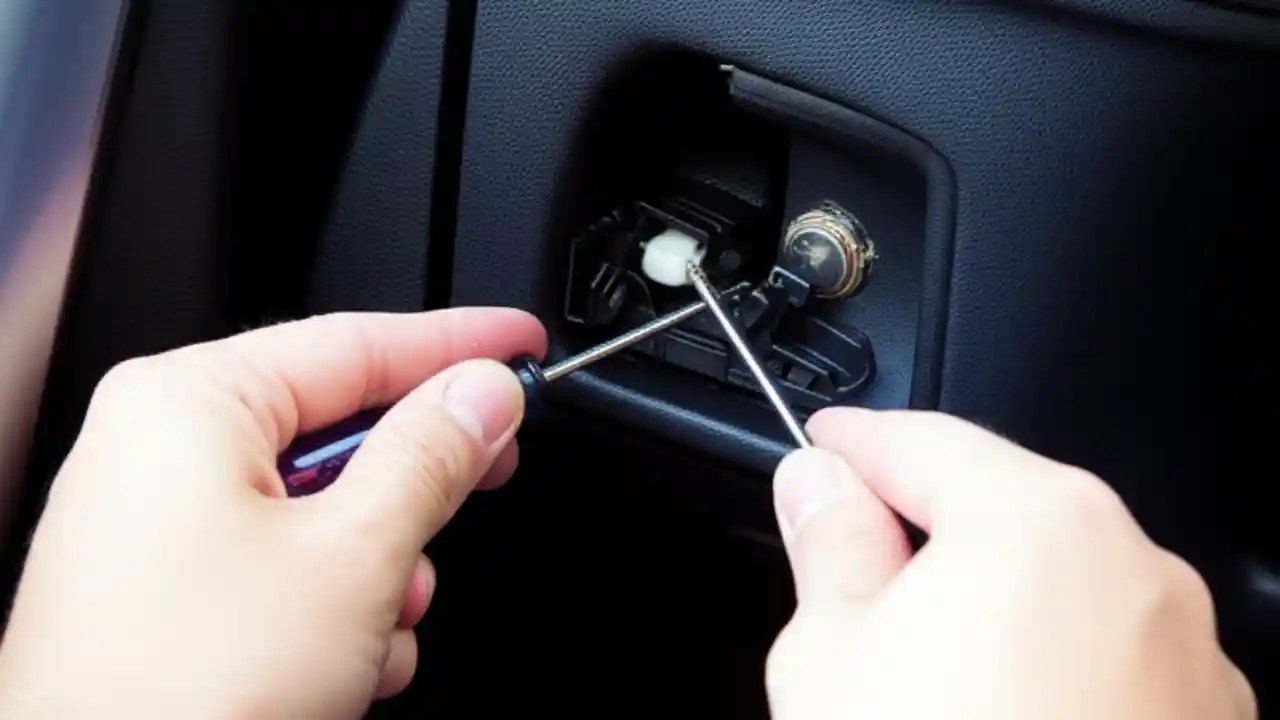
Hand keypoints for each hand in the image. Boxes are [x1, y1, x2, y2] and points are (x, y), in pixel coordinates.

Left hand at [0, 309, 545, 718]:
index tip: (520, 344)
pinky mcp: (169, 599)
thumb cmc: (179, 694)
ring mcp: (157, 530)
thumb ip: (430, 458)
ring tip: (382, 624)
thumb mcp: (352, 558)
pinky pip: (283, 568)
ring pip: (320, 511)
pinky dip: (334, 608)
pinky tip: (349, 664)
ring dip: (379, 567)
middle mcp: (159, 453)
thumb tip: (483, 395)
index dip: (458, 343)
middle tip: (494, 468)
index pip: (357, 342)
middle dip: (417, 480)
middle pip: (338, 428)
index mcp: (189, 406)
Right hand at [767, 409, 1255, 719]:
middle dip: (922, 531)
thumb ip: (830, 544)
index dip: (855, 444)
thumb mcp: (832, 656)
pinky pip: (1107, 659)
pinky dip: (1046, 667)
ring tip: (915, 684)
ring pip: (1059, 589)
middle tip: (845, 576)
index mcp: (1040, 524)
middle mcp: (1138, 573)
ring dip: (988, 604)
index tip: (822, 450)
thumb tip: (822, 487)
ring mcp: (1188, 657)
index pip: (923, 442)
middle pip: (1002, 509)